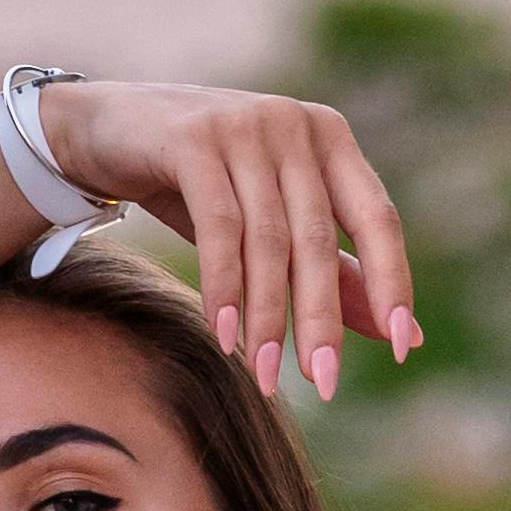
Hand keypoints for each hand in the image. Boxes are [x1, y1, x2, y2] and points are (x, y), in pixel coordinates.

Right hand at [37, 81, 421, 401]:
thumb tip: (404, 333)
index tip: (403, 348)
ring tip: (267, 376)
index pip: (379, 218)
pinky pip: (220, 228)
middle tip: (323, 385)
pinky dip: (225, 287)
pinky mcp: (194, 139)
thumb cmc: (198, 183)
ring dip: (268, 316)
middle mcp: (295, 125)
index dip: (392, 284)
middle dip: (321, 320)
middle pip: (320, 240)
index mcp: (330, 139)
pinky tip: (225, 335)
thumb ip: (335, 272)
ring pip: (269, 241)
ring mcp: (246, 126)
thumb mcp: (271, 225)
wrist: (107, 129)